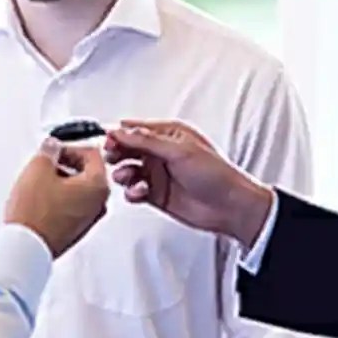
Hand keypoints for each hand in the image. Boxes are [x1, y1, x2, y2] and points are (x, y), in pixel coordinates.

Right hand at [5, 138, 109, 257]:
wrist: (27, 247)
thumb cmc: (36, 213)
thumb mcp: (38, 168)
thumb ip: (49, 150)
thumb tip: (52, 146)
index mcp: (97, 185)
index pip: (93, 154)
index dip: (71, 147)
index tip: (55, 150)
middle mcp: (99, 204)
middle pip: (89, 172)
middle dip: (67, 164)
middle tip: (47, 163)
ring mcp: (89, 220)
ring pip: (81, 190)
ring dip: (63, 181)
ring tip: (40, 181)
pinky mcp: (76, 231)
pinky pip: (73, 206)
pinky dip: (61, 198)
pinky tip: (42, 199)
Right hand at [104, 119, 274, 247]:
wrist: (230, 207)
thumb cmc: (216, 174)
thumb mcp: (180, 151)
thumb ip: (147, 141)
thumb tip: (122, 131)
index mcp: (169, 135)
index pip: (135, 129)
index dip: (119, 134)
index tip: (108, 140)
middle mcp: (161, 152)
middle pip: (126, 149)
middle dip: (116, 153)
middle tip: (113, 158)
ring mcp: (158, 173)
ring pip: (127, 170)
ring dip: (123, 174)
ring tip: (128, 178)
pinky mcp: (155, 194)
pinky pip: (134, 190)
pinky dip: (132, 192)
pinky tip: (139, 192)